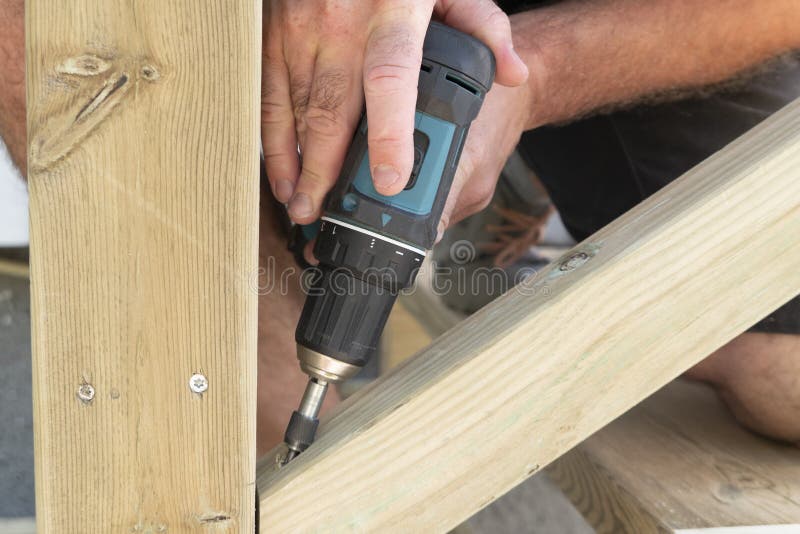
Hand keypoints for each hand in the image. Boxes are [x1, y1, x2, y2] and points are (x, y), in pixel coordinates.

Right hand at [262, 0, 528, 224]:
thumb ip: (484, 26)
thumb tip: (513, 73)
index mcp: (393, 14)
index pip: (391, 80)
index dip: (389, 134)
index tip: (390, 179)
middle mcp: (340, 25)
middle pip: (332, 111)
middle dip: (326, 170)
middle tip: (324, 213)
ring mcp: (301, 30)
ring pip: (298, 110)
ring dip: (297, 163)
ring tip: (302, 205)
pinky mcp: (275, 35)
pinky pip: (270, 96)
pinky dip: (273, 138)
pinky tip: (281, 170)